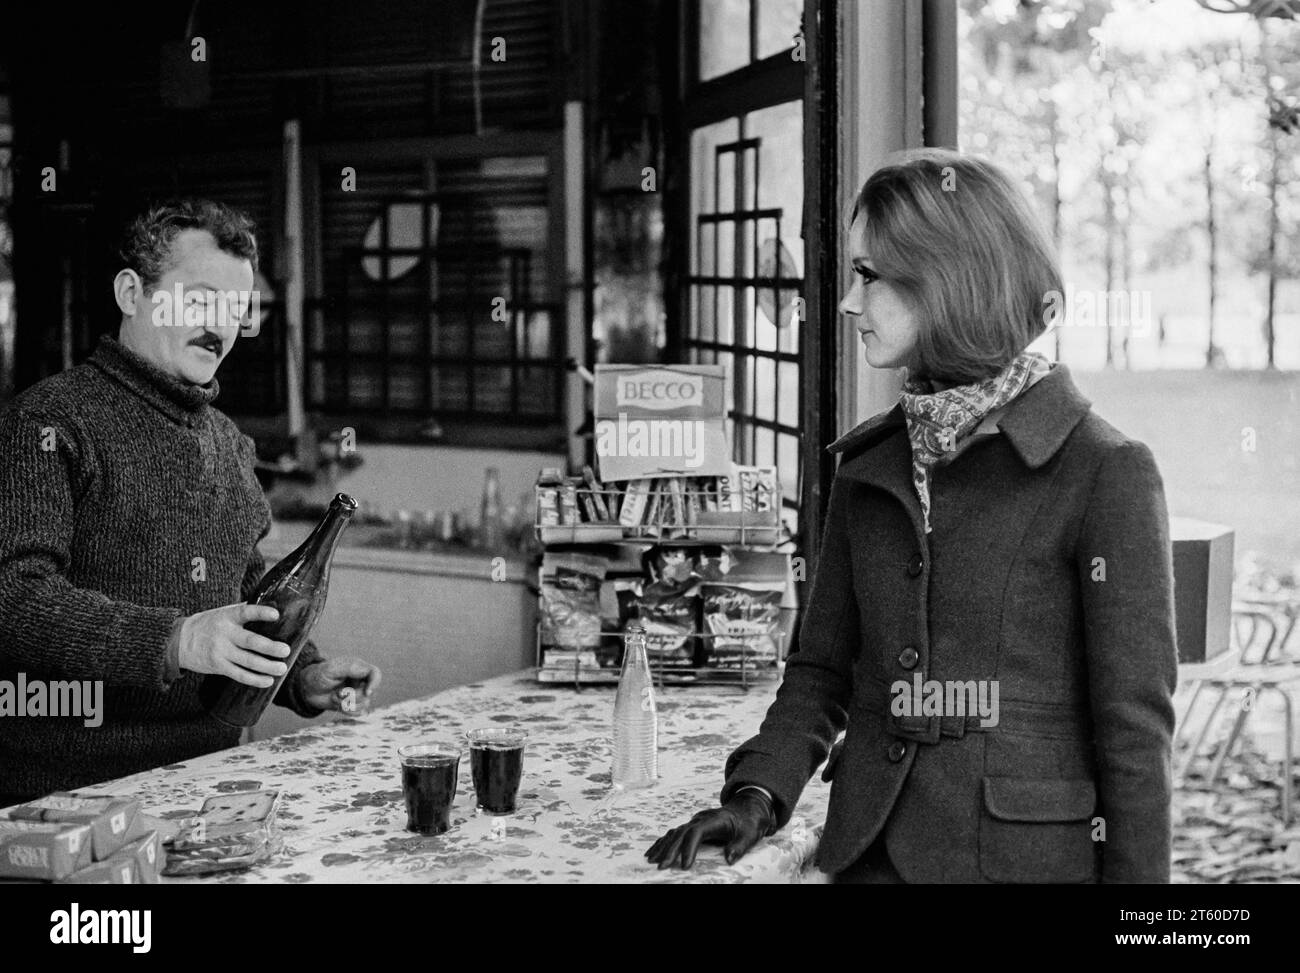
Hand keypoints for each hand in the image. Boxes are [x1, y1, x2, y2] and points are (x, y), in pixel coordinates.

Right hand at [176, 603, 289, 687]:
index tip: (276, 615)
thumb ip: (243, 610)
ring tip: (282, 668)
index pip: (245, 612)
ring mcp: (221, 651)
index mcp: (228, 616)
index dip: (261, 613)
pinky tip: (268, 681)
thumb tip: (270, 603)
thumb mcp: (222, 612)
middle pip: (250, 641)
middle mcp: (225, 633)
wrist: (178, 641)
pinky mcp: (218, 666)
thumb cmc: (208, 624)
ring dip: (267, 666)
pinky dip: (254, 679)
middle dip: (270, 647)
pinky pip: (239, 674)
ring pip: (247, 661)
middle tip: (286, 651)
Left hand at [298, 657, 381, 713]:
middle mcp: (360, 681)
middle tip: (338, 694)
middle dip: (352, 697)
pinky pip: (359, 712)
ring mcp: (357, 693)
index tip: (367, 692)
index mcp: (357, 668)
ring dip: (347, 704)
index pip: (375, 674)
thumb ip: (351, 668)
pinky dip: (347, 711)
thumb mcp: (332, 668)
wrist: (307, 689)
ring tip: (334, 697)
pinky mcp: (352, 704)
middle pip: (369, 693)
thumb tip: (367, 674)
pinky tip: (337, 705)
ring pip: (364, 704)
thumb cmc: (318, 675)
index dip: (375, 683)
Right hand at [645, 790, 775, 869]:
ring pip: (674, 833)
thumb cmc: (750, 824)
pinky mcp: (693, 826)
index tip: (684, 866)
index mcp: (714, 820)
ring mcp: (695, 821)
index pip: (696, 833)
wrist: (749, 808)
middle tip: (662, 867)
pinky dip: (663, 843)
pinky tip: (653, 852)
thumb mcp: (750, 836)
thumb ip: (739, 847)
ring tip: (651, 860)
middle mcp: (701, 819)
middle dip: (670, 850)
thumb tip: (729, 859)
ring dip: (662, 846)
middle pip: (681, 833)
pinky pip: (674, 834)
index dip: (689, 848)